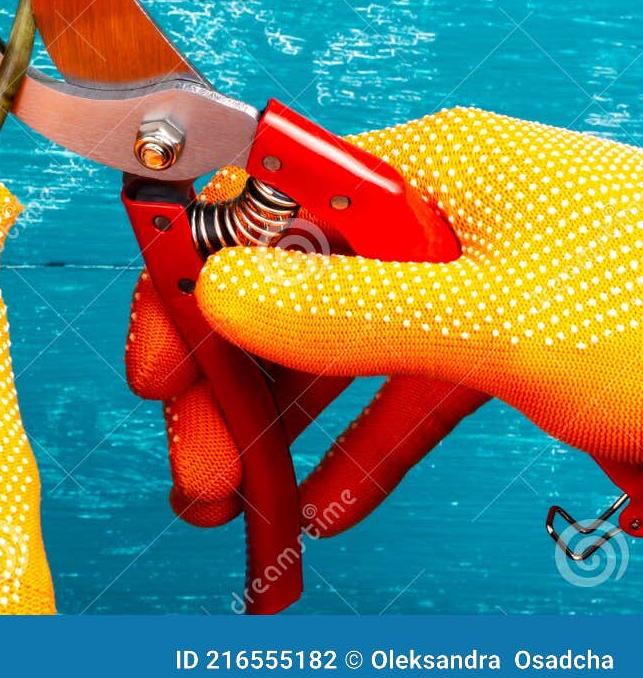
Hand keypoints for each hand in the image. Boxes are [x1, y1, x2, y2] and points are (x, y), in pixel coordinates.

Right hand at [132, 108, 642, 530]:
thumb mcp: (508, 322)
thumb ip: (352, 310)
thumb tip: (219, 287)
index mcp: (431, 171)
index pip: (267, 205)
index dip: (197, 281)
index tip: (155, 364)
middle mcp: (446, 216)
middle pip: (296, 290)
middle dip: (233, 383)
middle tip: (197, 470)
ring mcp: (483, 283)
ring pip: (346, 351)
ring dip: (287, 429)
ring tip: (239, 503)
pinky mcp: (522, 348)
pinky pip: (414, 395)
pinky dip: (366, 451)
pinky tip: (333, 506)